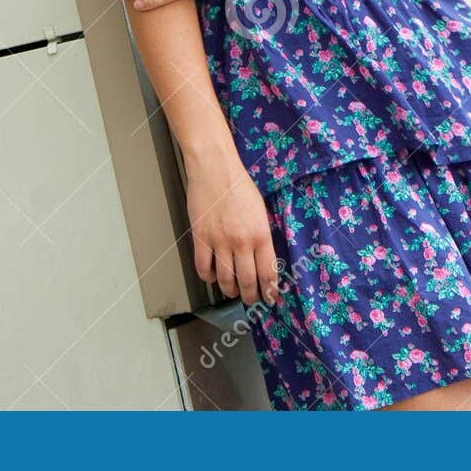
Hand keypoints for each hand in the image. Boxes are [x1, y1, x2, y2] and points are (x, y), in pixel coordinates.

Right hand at [185, 150, 280, 304]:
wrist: (215, 169)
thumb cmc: (239, 185)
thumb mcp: (261, 210)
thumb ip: (262, 236)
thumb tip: (263, 259)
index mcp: (261, 234)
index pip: (267, 272)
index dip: (269, 289)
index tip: (270, 297)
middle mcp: (241, 241)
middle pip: (246, 281)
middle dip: (251, 296)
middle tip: (252, 300)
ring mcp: (219, 241)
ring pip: (224, 280)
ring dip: (229, 291)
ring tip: (232, 292)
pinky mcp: (201, 238)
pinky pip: (203, 268)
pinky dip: (208, 278)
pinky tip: (213, 277)